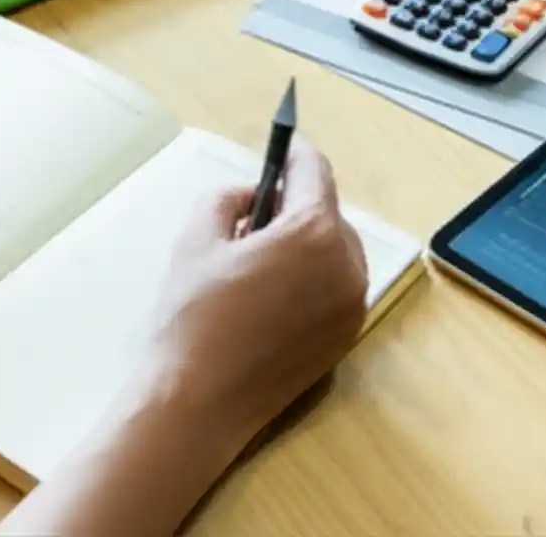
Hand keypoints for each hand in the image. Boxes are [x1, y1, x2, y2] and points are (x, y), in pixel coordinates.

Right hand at [0, 137, 368, 536]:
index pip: (314, 172)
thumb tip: (254, 196)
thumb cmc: (193, 315)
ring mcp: (352, 305)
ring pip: (335, 252)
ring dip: (304, 244)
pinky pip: (335, 287)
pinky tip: (270, 295)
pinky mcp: (347, 337)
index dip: (295, 152)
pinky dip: (312, 278)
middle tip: (252, 214)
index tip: (283, 144)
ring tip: (257, 260)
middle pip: (327, 213)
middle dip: (295, 205)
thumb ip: (229, 197)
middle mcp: (347, 266)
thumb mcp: (197, 237)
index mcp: (314, 233)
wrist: (200, 401)